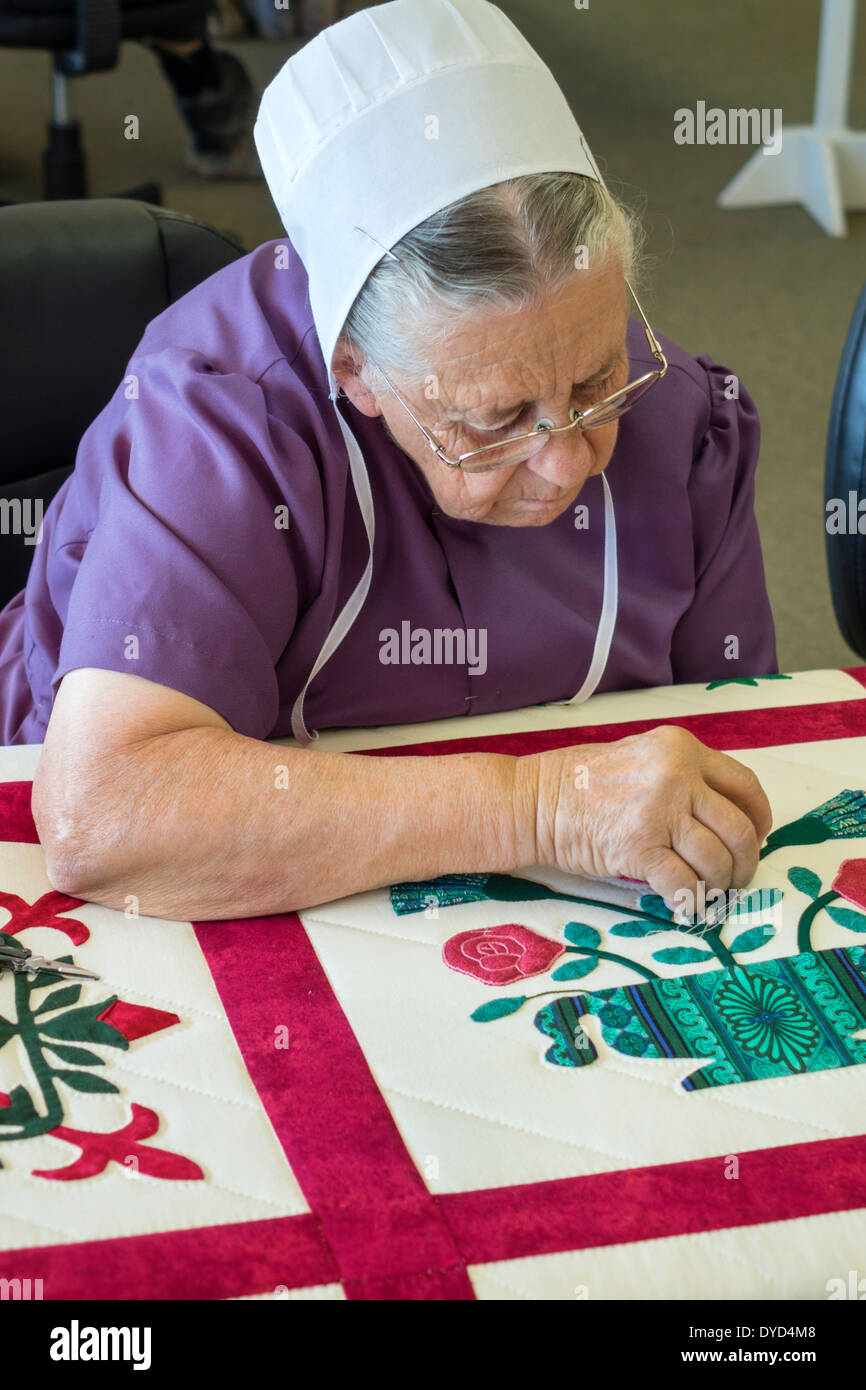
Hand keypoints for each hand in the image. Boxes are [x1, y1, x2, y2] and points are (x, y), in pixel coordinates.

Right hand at [517, 725, 772, 904]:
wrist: (534, 801)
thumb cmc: (582, 785)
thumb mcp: (643, 760)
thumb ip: (684, 778)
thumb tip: (726, 821)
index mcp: (682, 748)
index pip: (746, 786)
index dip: (760, 819)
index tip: (756, 839)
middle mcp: (677, 774)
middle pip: (740, 829)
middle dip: (744, 863)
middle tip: (734, 879)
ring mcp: (660, 810)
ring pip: (717, 860)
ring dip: (717, 886)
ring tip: (706, 893)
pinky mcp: (639, 846)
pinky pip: (684, 883)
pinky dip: (688, 900)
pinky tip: (682, 904)